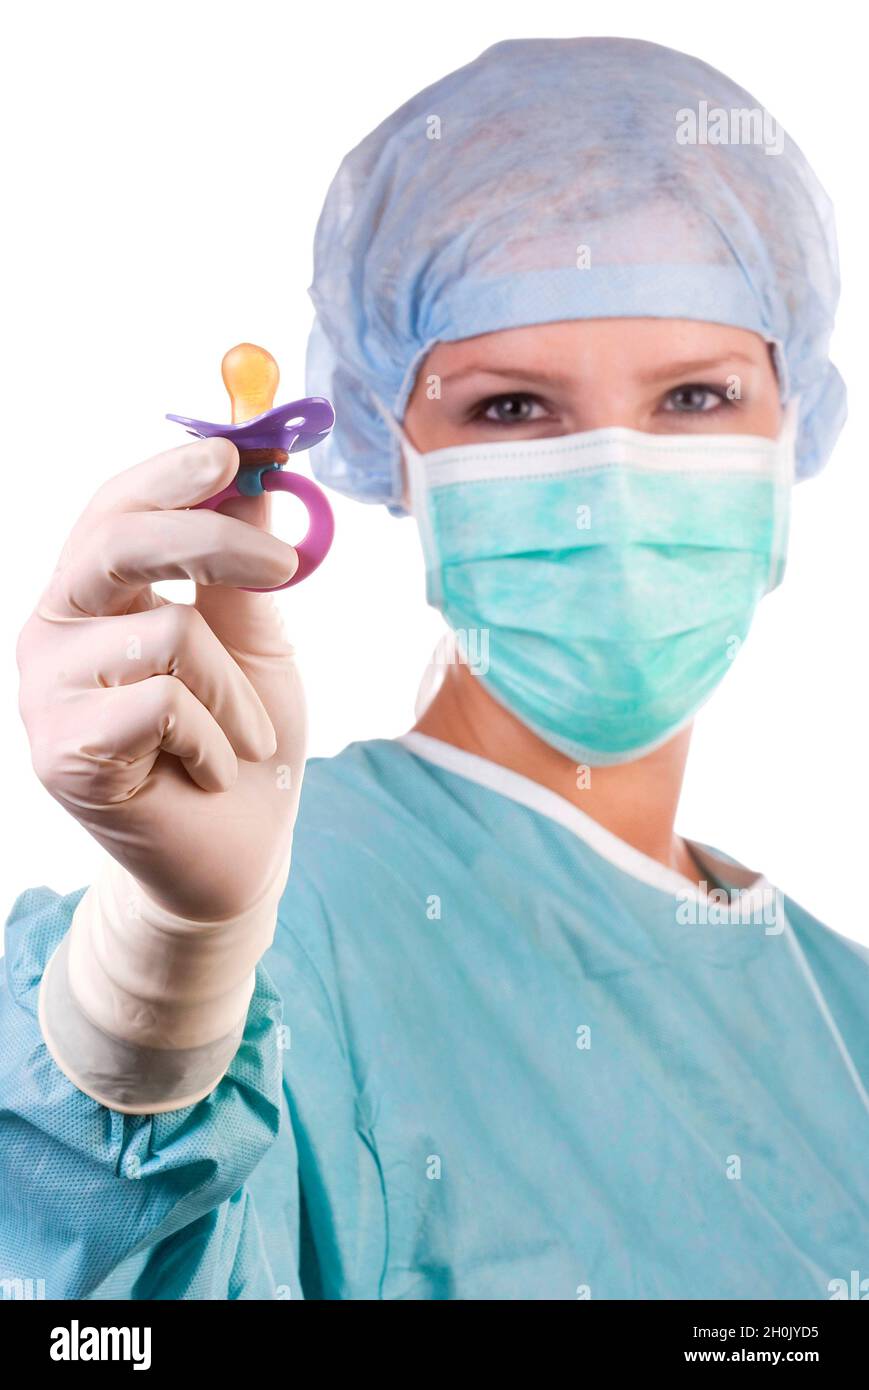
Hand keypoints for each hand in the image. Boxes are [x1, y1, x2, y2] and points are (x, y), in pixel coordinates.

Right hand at [17, 437, 305, 921]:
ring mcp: (48, 695)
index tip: (238, 451)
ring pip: (167, 634)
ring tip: (246, 737)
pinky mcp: (61, 754)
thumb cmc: (243, 744)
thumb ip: (246, 570)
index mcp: (94, 599)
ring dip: (236, 690)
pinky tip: (210, 771)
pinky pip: (163, 706)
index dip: (169, 474)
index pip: (112, 510)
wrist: (235, 857)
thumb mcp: (255, 645)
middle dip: (212, 538)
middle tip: (286, 564)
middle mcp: (54, 635)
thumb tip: (259, 476)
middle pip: (116, 544)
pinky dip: (214, 738)